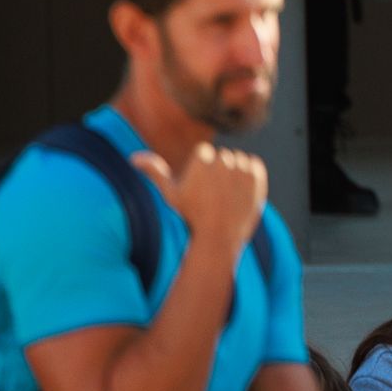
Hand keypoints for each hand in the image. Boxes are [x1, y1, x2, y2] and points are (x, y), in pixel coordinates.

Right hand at [130, 142, 266, 250]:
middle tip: (212, 196)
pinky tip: (239, 194)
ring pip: (238, 161)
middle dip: (217, 172)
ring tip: (225, 197)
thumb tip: (133, 157)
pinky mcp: (258, 176)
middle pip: (222, 157)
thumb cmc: (190, 216)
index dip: (201, 171)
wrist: (219, 237)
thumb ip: (155, 172)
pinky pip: (254, 166)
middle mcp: (224, 159)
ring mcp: (242, 168)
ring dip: (234, 175)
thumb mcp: (170, 194)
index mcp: (202, 158)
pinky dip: (249, 177)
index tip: (199, 188)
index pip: (204, 152)